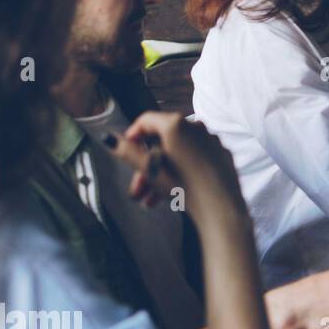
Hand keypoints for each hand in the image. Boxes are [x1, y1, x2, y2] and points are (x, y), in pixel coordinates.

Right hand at [106, 111, 244, 219]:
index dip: (132, 135)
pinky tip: (170, 195)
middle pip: (162, 141)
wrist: (220, 208)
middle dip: (145, 166)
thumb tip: (107, 138)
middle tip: (135, 189)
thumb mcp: (150, 170)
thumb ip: (127, 152)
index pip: (146, 120)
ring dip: (160, 175)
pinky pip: (195, 159)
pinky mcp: (221, 155)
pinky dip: (180, 172)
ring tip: (149, 200)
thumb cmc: (183, 186)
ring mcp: (211, 140)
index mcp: (176, 124)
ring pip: (177, 153)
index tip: (125, 151)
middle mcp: (196, 126)